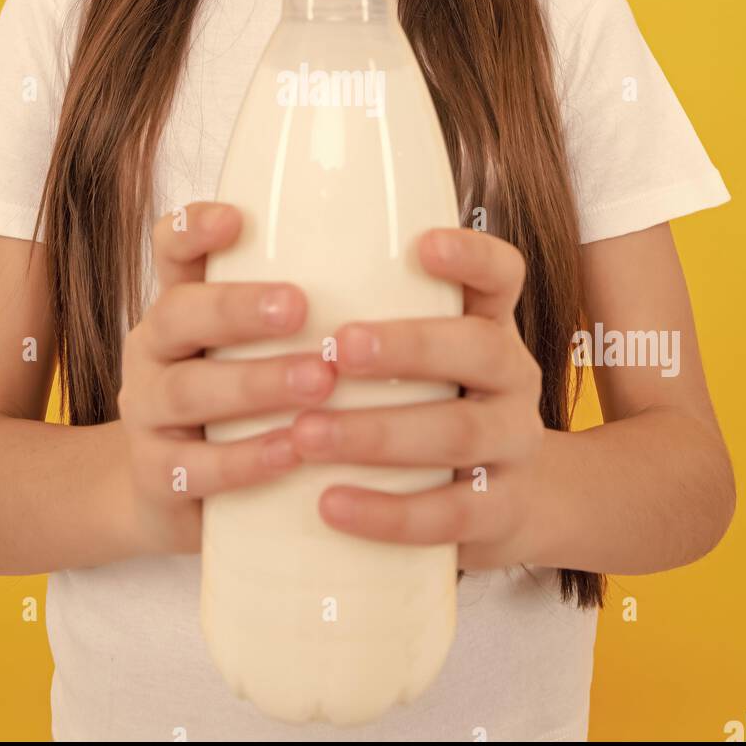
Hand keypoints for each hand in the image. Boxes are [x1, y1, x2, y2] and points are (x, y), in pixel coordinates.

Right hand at [118, 201, 334, 555]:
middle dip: (238, 308)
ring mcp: (147, 414)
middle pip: (179, 314)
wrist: (190, 505)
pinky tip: (292, 452)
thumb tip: (422, 248)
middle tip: (299, 307)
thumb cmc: (254, 406)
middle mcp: (155, 349)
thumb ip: (316, 305)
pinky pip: (192, 468)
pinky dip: (244, 460)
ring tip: (317, 381)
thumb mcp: (268, 349)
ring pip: (186, 391)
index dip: (194, 228)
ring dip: (254, 384)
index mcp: (184, 304)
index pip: (171, 247)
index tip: (237, 219)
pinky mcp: (156, 477)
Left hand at [287, 228, 548, 569]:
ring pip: (459, 433)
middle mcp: (512, 376)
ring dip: (378, 433)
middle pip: (479, 350)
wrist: (491, 506)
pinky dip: (388, 512)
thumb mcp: (408, 353)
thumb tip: (232, 231)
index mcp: (489, 323)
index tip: (422, 244)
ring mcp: (513, 445)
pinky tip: (329, 503)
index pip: (500, 275)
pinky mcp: (500, 513)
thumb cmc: (419, 403)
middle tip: (336, 350)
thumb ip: (356, 304)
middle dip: (407, 347)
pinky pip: (451, 515)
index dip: (471, 255)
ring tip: (306, 434)